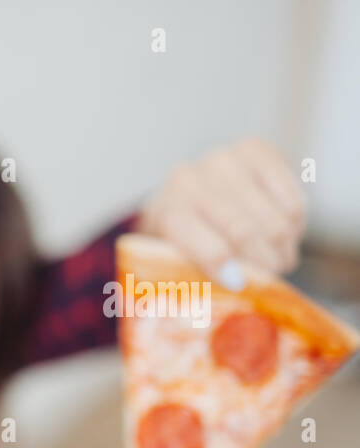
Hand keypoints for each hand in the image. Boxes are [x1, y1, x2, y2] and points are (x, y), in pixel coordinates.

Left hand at [138, 138, 304, 289]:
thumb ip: (196, 278)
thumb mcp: (176, 265)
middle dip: (263, 262)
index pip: (191, 234)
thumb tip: (234, 287)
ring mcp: (220, 160)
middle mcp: (188, 179)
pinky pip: (290, 194)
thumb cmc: (182, 244)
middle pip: (241, 230)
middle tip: (272, 279)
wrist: (186, 199)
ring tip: (281, 260)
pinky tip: (288, 233)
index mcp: (163, 213)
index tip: (240, 283)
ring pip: (272, 216)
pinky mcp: (254, 149)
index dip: (219, 261)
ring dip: (283, 246)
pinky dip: (295, 222)